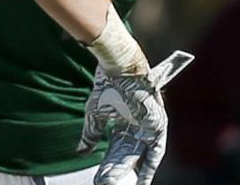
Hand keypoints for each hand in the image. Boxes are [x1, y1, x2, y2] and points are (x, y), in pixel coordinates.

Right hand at [80, 50, 193, 184]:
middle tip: (105, 183)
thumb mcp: (95, 113)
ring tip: (114, 184)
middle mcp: (139, 126)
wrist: (121, 66)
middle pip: (128, 154)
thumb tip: (81, 152)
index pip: (118, 148)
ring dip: (129, 171)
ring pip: (140, 156)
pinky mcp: (159, 126)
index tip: (100, 177)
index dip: (109, 163)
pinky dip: (148, 167)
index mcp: (125, 121)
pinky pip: (155, 153)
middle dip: (116, 170)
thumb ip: (91, 134)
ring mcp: (149, 126)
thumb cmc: (108, 84)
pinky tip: (142, 181)